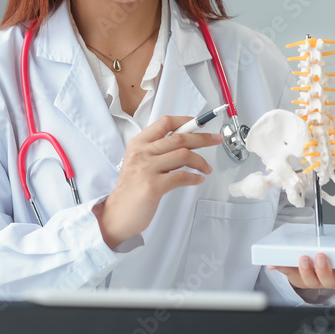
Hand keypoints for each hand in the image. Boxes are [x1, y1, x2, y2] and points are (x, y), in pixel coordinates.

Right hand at [93, 115, 221, 248]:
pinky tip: (198, 179)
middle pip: (179, 137)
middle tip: (216, 139)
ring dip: (201, 161)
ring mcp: (147, 169)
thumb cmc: (132, 188)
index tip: (199, 123)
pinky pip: (181, 177)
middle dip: (202, 137)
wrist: (118, 212)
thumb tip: (184, 142)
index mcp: (138, 143)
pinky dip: (194, 178)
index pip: (164, 123)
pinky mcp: (153, 186)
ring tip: (207, 168)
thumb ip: (157, 150)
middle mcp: (142, 153)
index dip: (185, 121)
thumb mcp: (139, 161)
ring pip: (183, 155)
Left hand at [269, 223, 334, 292]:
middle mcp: (329, 276)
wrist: (313, 271)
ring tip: (304, 257)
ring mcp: (312, 278)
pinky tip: (274, 263)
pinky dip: (280, 267)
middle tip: (322, 257)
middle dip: (325, 269)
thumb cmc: (334, 256)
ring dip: (306, 269)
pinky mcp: (295, 274)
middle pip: (329, 278)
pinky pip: (287, 272)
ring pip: (309, 278)